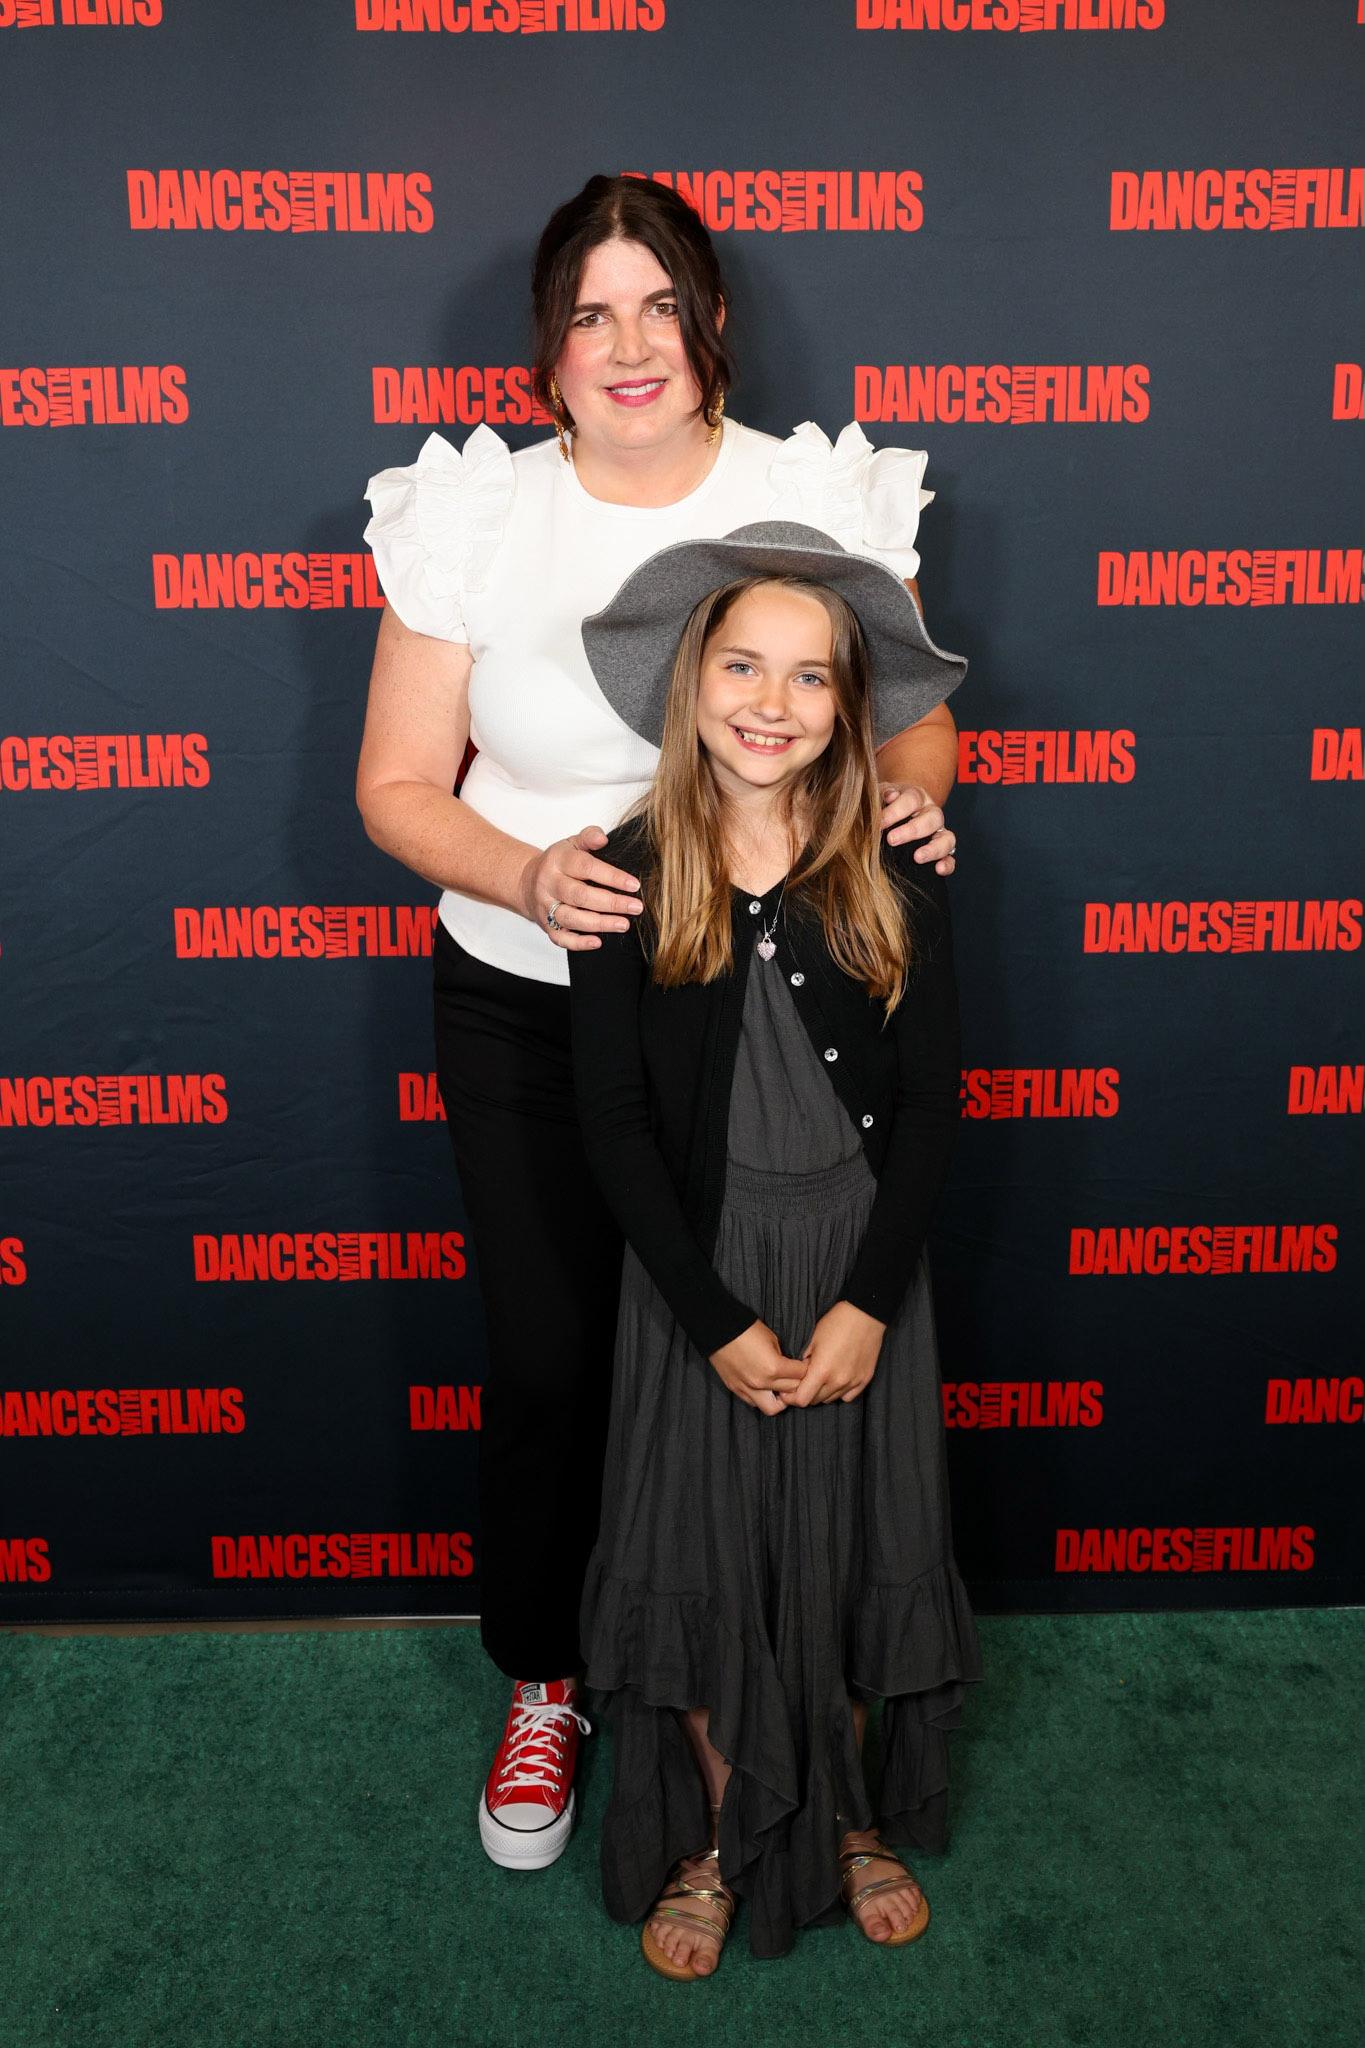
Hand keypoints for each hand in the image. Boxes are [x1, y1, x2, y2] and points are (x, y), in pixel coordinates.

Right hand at [518, 825, 644, 950]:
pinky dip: (579, 943)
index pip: (586, 867)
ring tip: (624, 924)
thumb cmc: (558, 863)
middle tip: (635, 907)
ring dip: (600, 923)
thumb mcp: (571, 844)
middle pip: (580, 896)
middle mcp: (549, 884)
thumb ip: (589, 837)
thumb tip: (603, 838)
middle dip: (611, 903)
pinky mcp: (546, 926)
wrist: (527, 882)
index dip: (611, 876)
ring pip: (572, 918)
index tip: (633, 885)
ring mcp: (546, 907)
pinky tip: (598, 942)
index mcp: (558, 861)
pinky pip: (560, 938)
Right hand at [709, 1320, 806, 1417]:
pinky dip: (763, 1398)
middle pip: (791, 1391)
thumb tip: (790, 1367)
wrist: (719, 1329)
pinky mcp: (736, 1389)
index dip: (806, 1368)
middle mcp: (762, 1383)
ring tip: (782, 1389)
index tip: (806, 1365)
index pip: (801, 1375)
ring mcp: (748, 1389)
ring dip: (781, 1399)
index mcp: (774, 1367)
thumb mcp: (772, 1339)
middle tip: (798, 1376)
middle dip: (798, 1383)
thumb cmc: (746, 1329)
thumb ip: (783, 1357)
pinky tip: (765, 1388)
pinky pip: (755, 1403)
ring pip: (773, 1408)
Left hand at [784, 1301, 886, 1406]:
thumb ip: (804, 1361)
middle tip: (803, 1382)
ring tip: (820, 1378)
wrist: (864, 1314)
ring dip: (822, 1393)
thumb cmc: (836, 1323)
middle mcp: (838, 1381)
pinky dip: (839, 1392)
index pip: (801, 1400)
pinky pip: (847, 1396)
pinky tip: (836, 1379)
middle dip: (805, 1394)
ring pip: (831, 1399)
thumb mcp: (812, 1339)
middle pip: (815, 1401)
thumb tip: (799, 1375)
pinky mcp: (864, 1380)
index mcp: (821, 1371)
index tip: (787, 1391)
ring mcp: (853, 1382)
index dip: (791, 1397)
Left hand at [878, 783, 955, 874]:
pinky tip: (938, 870)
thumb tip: (890, 796)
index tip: (880, 823)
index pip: (912, 799)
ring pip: (946, 838)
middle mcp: (931, 813)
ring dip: (933, 848)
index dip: (896, 811)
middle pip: (932, 818)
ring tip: (917, 858)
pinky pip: (950, 858)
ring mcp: (939, 833)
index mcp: (917, 797)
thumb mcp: (880, 796)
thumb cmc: (884, 806)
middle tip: (892, 840)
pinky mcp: (942, 852)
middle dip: (912, 830)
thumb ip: (882, 794)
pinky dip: (947, 864)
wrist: (893, 816)